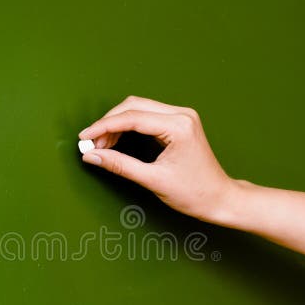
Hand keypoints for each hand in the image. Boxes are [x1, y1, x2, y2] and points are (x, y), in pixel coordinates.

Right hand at [79, 96, 238, 224]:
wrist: (219, 198)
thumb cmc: (194, 193)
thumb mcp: (153, 180)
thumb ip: (120, 165)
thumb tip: (92, 156)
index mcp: (178, 126)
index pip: (132, 117)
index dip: (103, 127)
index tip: (84, 137)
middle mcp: (181, 115)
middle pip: (133, 106)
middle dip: (108, 123)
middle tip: (91, 144)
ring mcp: (181, 116)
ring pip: (138, 108)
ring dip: (117, 124)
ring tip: (101, 146)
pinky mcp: (179, 122)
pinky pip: (147, 116)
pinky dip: (128, 126)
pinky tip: (116, 141)